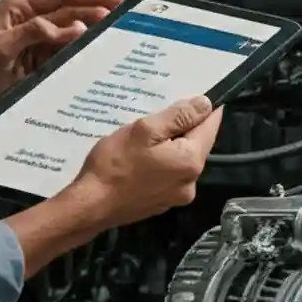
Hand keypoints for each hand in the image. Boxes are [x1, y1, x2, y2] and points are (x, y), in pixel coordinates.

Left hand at [0, 0, 124, 110]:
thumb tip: (74, 27)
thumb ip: (34, 34)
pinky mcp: (38, 63)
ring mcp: (36, 42)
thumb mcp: (0, 47)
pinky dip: (81, 56)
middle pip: (71, 14)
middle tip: (126, 19)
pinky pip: (64, 56)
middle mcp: (32, 21)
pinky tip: (98, 60)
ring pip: (71, 35)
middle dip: (97, 14)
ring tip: (119, 39)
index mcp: (20, 8)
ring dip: (92, 36)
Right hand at [64, 96, 223, 228]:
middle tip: (162, 113)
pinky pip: (169, 175)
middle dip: (184, 128)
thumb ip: (178, 116)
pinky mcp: (162, 204)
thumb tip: (206, 104)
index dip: (206, 109)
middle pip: (197, 145)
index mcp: (191, 161)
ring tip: (148, 135)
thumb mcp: (145, 130)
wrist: (91, 206)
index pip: (210, 127)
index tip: (201, 95)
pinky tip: (142, 158)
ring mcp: (177, 196)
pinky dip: (162, 163)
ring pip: (182, 161)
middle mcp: (191, 182)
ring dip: (171, 146)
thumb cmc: (115, 164)